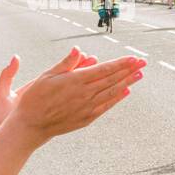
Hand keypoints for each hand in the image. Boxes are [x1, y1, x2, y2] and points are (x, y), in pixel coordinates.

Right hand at [3, 48, 145, 146]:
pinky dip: (117, 98)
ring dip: (127, 82)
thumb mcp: (47, 76)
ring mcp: (87, 107)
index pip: (104, 69)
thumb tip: (79, 50)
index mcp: (75, 81)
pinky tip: (126, 91)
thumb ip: (66, 64)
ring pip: (112, 92)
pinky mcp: (87, 118)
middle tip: (143, 62)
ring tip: (140, 74)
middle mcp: (85, 94)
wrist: (31, 125)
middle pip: (112, 79)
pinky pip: (106, 106)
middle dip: (129, 70)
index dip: (120, 63)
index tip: (133, 58)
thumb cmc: (35, 98)